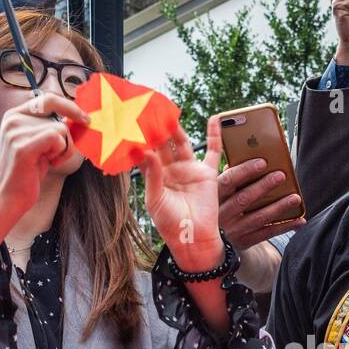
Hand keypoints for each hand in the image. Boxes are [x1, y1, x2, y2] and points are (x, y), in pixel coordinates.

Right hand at [0, 94, 87, 246]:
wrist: (7, 198)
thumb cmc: (26, 174)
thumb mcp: (38, 145)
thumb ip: (49, 128)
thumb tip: (76, 117)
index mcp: (15, 115)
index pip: (47, 99)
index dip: (69, 107)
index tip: (85, 118)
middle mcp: (13, 119)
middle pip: (57, 117)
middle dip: (67, 138)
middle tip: (59, 155)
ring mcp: (15, 131)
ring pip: (60, 129)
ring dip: (64, 149)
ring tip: (50, 162)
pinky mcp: (22, 146)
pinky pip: (57, 138)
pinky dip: (61, 153)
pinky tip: (50, 164)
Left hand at [142, 117, 224, 271]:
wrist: (192, 238)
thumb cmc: (170, 223)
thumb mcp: (155, 199)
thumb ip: (151, 175)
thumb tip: (146, 151)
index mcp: (155, 176)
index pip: (146, 152)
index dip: (140, 138)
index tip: (132, 122)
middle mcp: (171, 170)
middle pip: (163, 144)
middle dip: (156, 128)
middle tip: (149, 110)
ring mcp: (189, 169)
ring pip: (182, 143)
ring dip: (176, 128)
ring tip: (169, 112)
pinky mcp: (207, 173)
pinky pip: (214, 150)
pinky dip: (215, 135)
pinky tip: (215, 118)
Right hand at [217, 158, 305, 250]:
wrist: (213, 241)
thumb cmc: (222, 206)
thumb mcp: (218, 192)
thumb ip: (230, 177)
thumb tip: (247, 155)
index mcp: (212, 197)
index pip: (227, 181)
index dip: (244, 171)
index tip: (262, 162)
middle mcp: (221, 215)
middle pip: (244, 199)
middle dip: (264, 186)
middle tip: (281, 175)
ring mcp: (232, 230)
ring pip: (258, 217)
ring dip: (279, 207)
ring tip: (295, 198)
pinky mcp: (244, 242)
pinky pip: (267, 234)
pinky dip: (284, 227)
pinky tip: (299, 220)